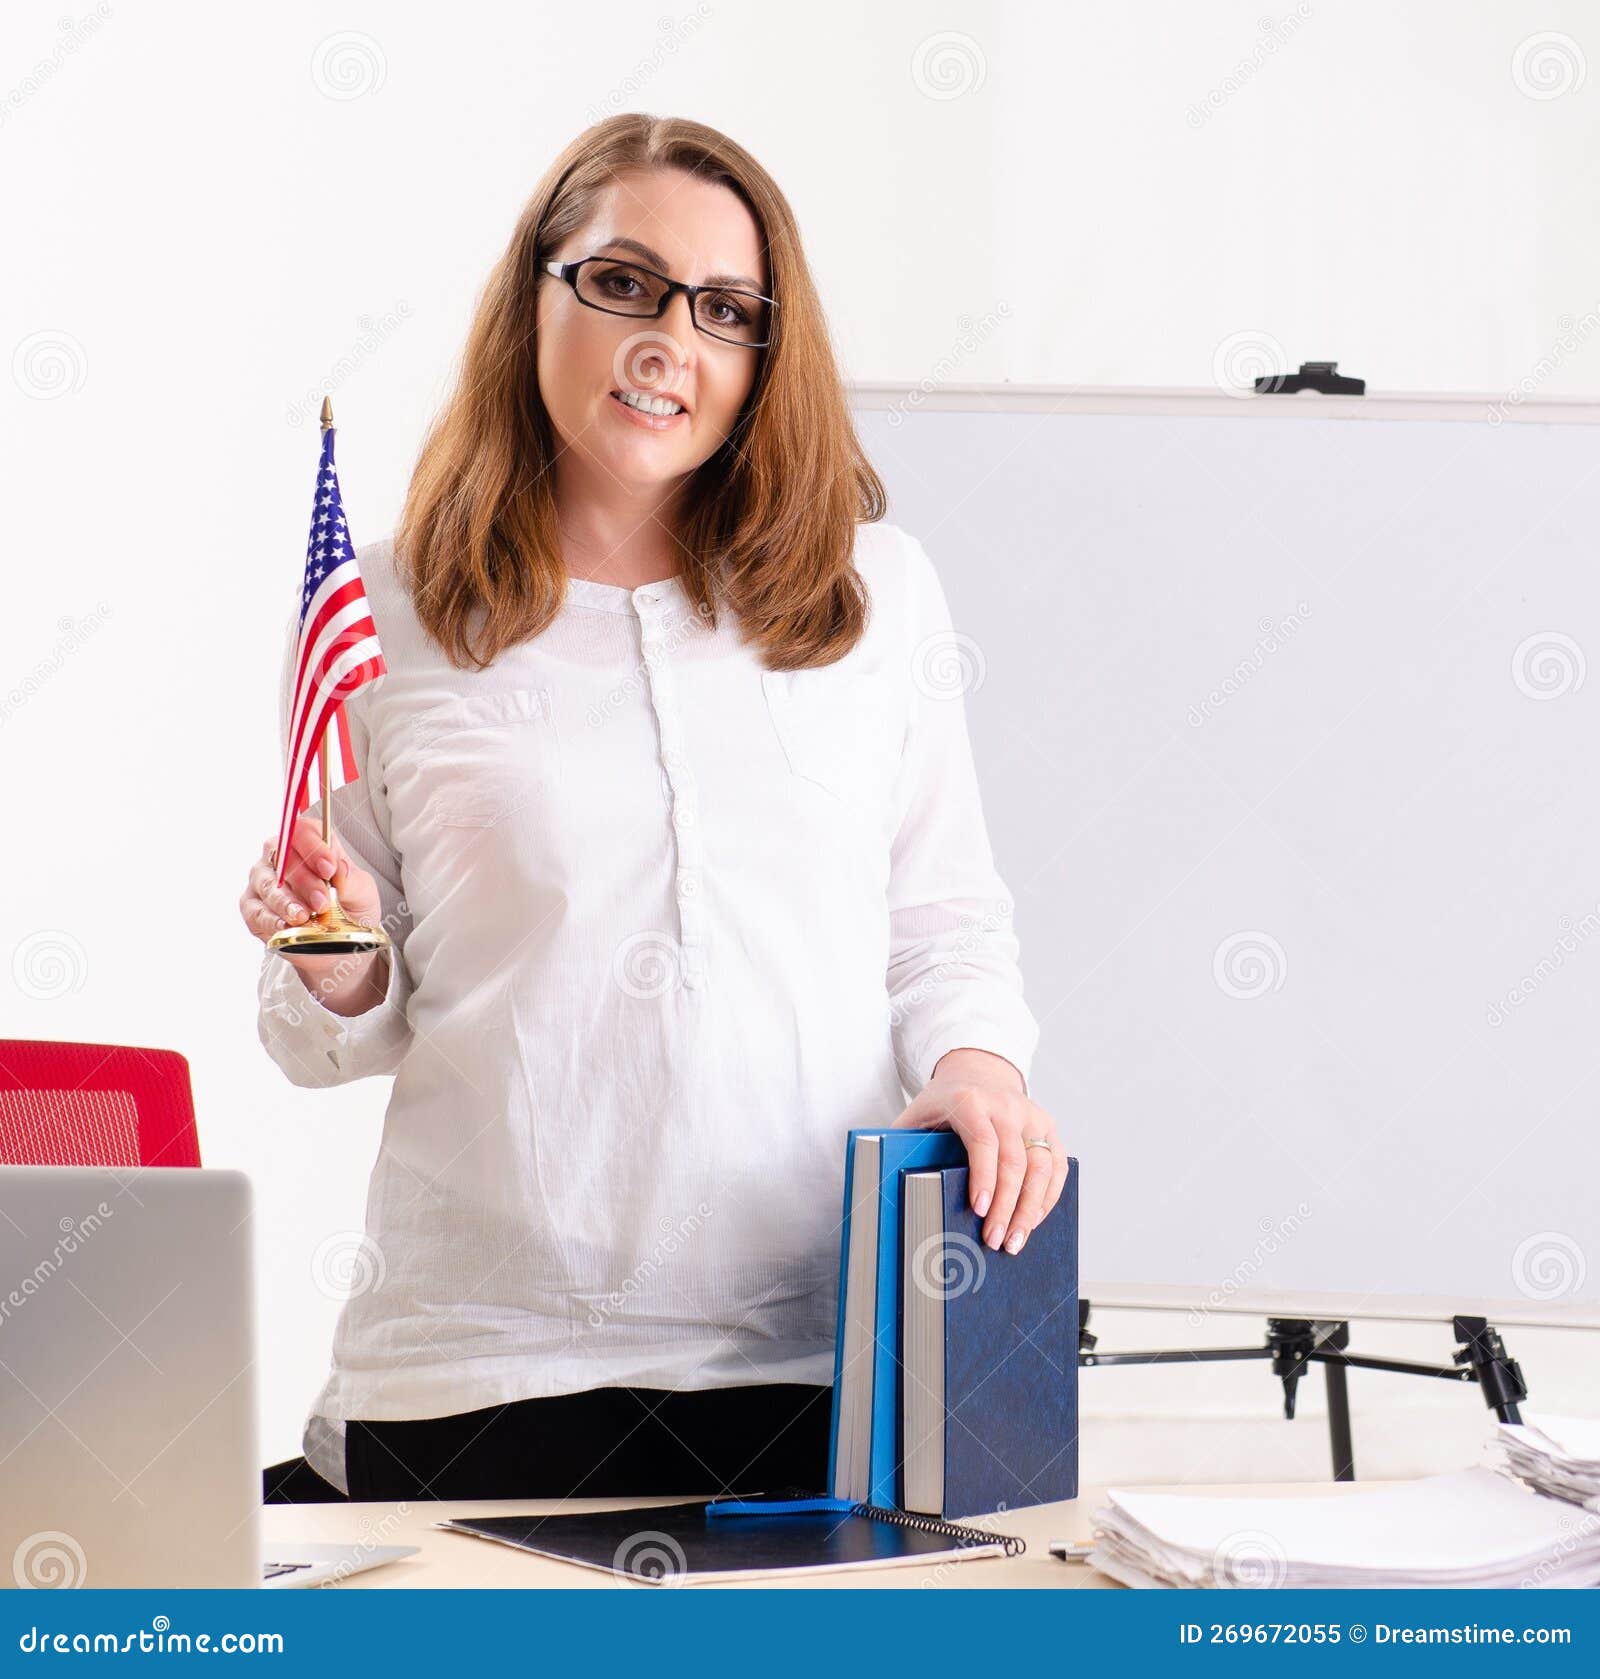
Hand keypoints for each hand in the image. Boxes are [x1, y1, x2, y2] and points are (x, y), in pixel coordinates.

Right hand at [238, 815, 380, 948]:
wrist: (341, 943)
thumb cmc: (350, 909)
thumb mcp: (362, 894)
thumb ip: (352, 881)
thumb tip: (339, 868)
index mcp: (310, 844)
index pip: (302, 831)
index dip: (313, 847)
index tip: (329, 868)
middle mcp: (280, 858)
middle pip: (283, 857)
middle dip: (304, 881)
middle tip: (321, 901)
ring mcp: (263, 881)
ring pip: (267, 884)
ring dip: (287, 902)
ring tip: (304, 916)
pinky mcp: (252, 908)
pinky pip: (256, 910)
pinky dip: (271, 919)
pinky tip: (286, 925)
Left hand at [890, 1047, 1067, 1254]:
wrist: (975, 1072)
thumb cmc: (940, 1103)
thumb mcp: (915, 1115)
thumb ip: (901, 1144)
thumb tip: (881, 1184)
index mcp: (970, 1100)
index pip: (982, 1141)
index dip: (983, 1177)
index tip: (978, 1210)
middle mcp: (1005, 1105)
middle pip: (1014, 1159)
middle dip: (1007, 1205)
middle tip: (996, 1241)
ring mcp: (1031, 1115)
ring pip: (1042, 1166)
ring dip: (1031, 1208)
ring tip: (1015, 1240)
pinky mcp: (1048, 1126)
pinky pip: (1057, 1165)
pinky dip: (1048, 1197)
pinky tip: (1033, 1220)